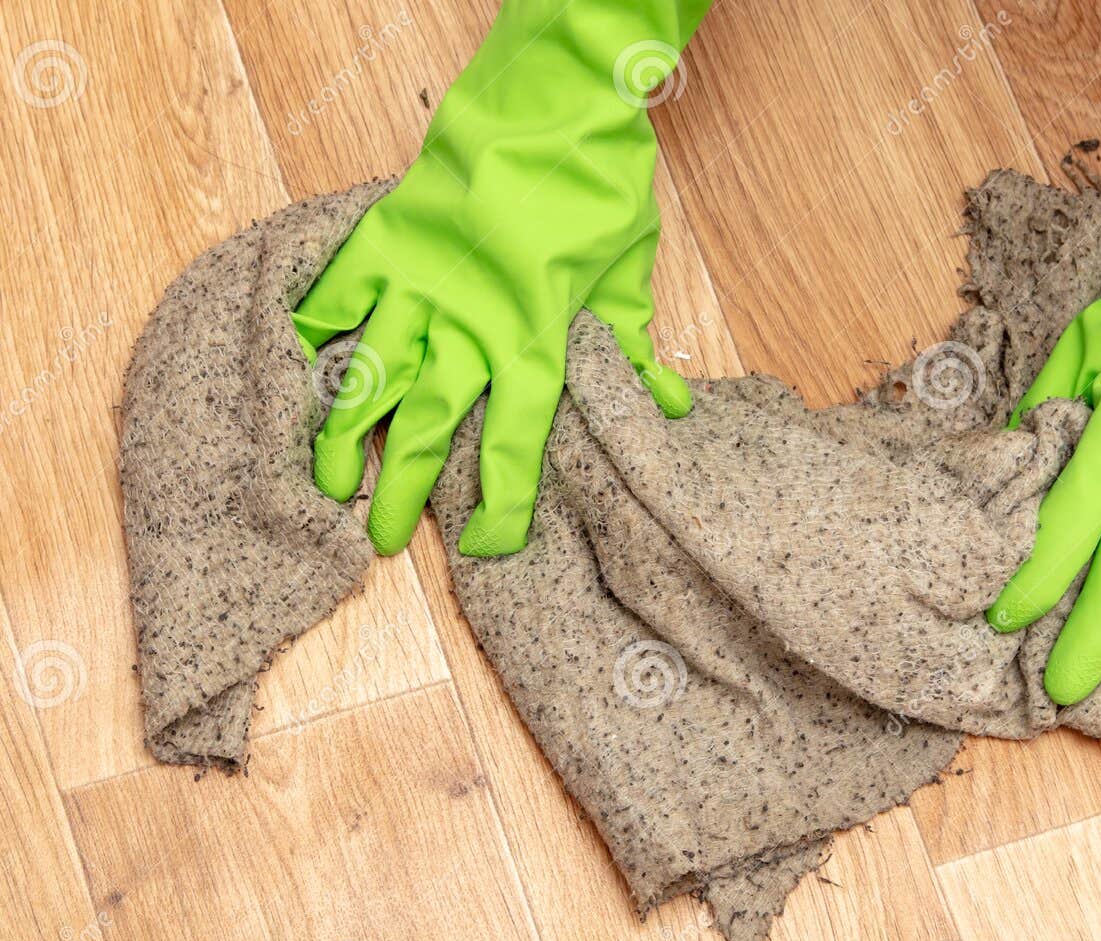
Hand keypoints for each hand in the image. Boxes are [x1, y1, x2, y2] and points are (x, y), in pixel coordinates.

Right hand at [295, 1, 707, 556]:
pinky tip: (296, 375)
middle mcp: (469, 323)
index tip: (491, 546)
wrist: (552, 99)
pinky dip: (312, 334)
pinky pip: (336, 297)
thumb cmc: (597, 189)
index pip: (517, 442)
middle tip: (384, 541)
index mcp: (536, 338)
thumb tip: (669, 410)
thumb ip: (634, 349)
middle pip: (429, 426)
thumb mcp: (629, 273)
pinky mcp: (384, 240)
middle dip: (406, 491)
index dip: (503, 502)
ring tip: (328, 484)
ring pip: (369, 376)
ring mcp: (418, 282)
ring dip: (344, 434)